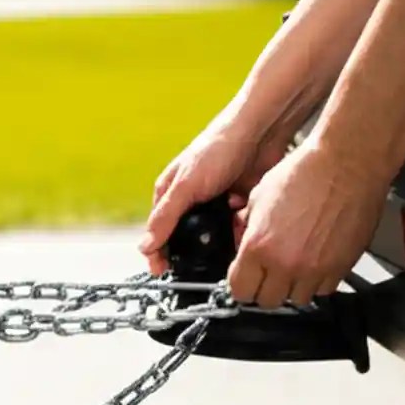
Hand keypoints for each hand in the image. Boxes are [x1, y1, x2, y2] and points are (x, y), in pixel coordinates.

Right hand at [139, 120, 290, 274]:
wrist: (260, 133)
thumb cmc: (218, 147)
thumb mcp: (186, 186)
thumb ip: (165, 218)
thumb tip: (145, 246)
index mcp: (170, 194)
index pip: (158, 233)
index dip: (158, 254)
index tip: (162, 272)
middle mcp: (191, 201)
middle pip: (188, 240)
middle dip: (196, 248)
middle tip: (203, 259)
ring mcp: (215, 206)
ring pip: (214, 238)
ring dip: (221, 239)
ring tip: (229, 231)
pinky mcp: (238, 207)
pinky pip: (236, 231)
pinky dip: (240, 230)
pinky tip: (243, 220)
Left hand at [227, 141, 387, 307]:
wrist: (347, 165)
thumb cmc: (307, 172)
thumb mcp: (260, 195)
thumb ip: (247, 225)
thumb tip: (242, 238)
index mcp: (259, 247)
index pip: (239, 290)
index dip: (240, 284)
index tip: (243, 277)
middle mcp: (286, 264)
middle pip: (267, 301)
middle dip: (263, 288)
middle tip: (267, 272)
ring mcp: (316, 269)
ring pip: (296, 299)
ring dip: (291, 287)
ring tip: (293, 265)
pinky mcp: (341, 268)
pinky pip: (323, 290)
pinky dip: (317, 281)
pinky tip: (314, 261)